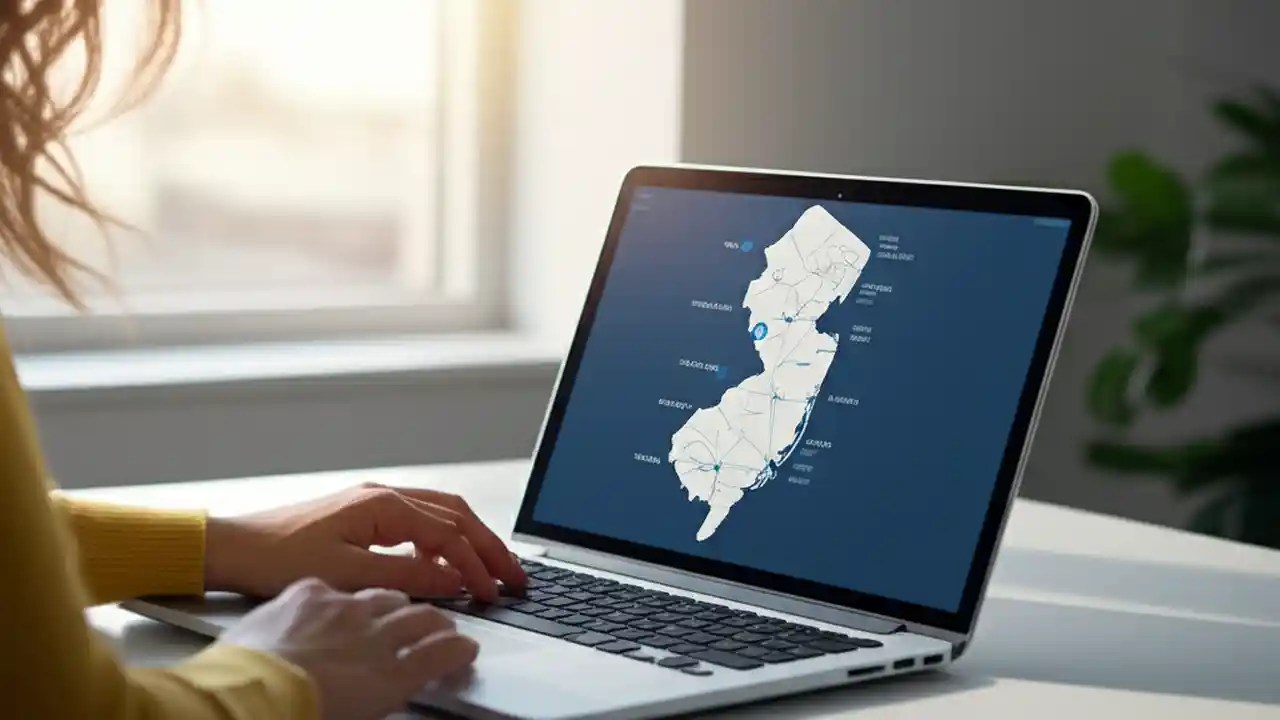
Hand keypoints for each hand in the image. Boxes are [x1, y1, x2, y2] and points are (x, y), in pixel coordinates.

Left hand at [205, 483, 524, 602]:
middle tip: (515, 576)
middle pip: (456, 516)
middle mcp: (383, 496)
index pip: (449, 535)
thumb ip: (407, 576)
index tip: (495, 592)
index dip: (476, 565)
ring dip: (470, 541)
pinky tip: (443, 566)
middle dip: (489, 547)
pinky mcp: (362, 516)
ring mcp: (373, 503)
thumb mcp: (347, 574)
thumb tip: (453, 581)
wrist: (233, 546)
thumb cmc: (277, 557)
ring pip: (441, 514)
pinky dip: (442, 541)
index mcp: (383, 505)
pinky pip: (419, 522)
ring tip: (492, 568)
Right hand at [221, 579, 476, 719]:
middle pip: (390, 599)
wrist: (245, 694)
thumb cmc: (237, 673)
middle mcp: (348, 607)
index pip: (347, 591)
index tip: (364, 614)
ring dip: (436, 623)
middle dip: (406, 608)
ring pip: (422, 617)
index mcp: (310, 594)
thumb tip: (271, 640)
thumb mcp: (252, 634)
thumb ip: (276, 627)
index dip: (362, 605)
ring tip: (446, 629)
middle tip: (415, 618)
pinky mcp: (395, 672)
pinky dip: (455, 650)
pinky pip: (439, 653)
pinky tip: (465, 650)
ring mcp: (375, 636)